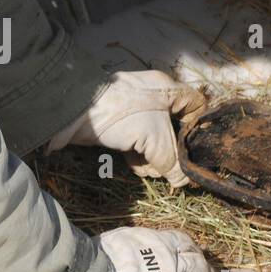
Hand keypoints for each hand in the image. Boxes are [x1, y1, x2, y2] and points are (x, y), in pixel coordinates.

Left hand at [48, 69, 206, 186]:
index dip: (197, 127)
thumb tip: (182, 182)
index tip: (192, 149)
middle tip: (169, 168)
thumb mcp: (155, 138)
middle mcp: (154, 97)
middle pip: (174, 129)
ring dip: (154, 158)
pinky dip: (138, 156)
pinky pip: (137, 143)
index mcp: (168, 89)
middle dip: (172, 152)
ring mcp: (135, 112)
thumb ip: (173, 162)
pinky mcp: (119, 126)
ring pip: (154, 139)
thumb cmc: (120, 114)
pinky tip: (136, 167)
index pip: (196, 105)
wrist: (72, 112)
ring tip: (149, 170)